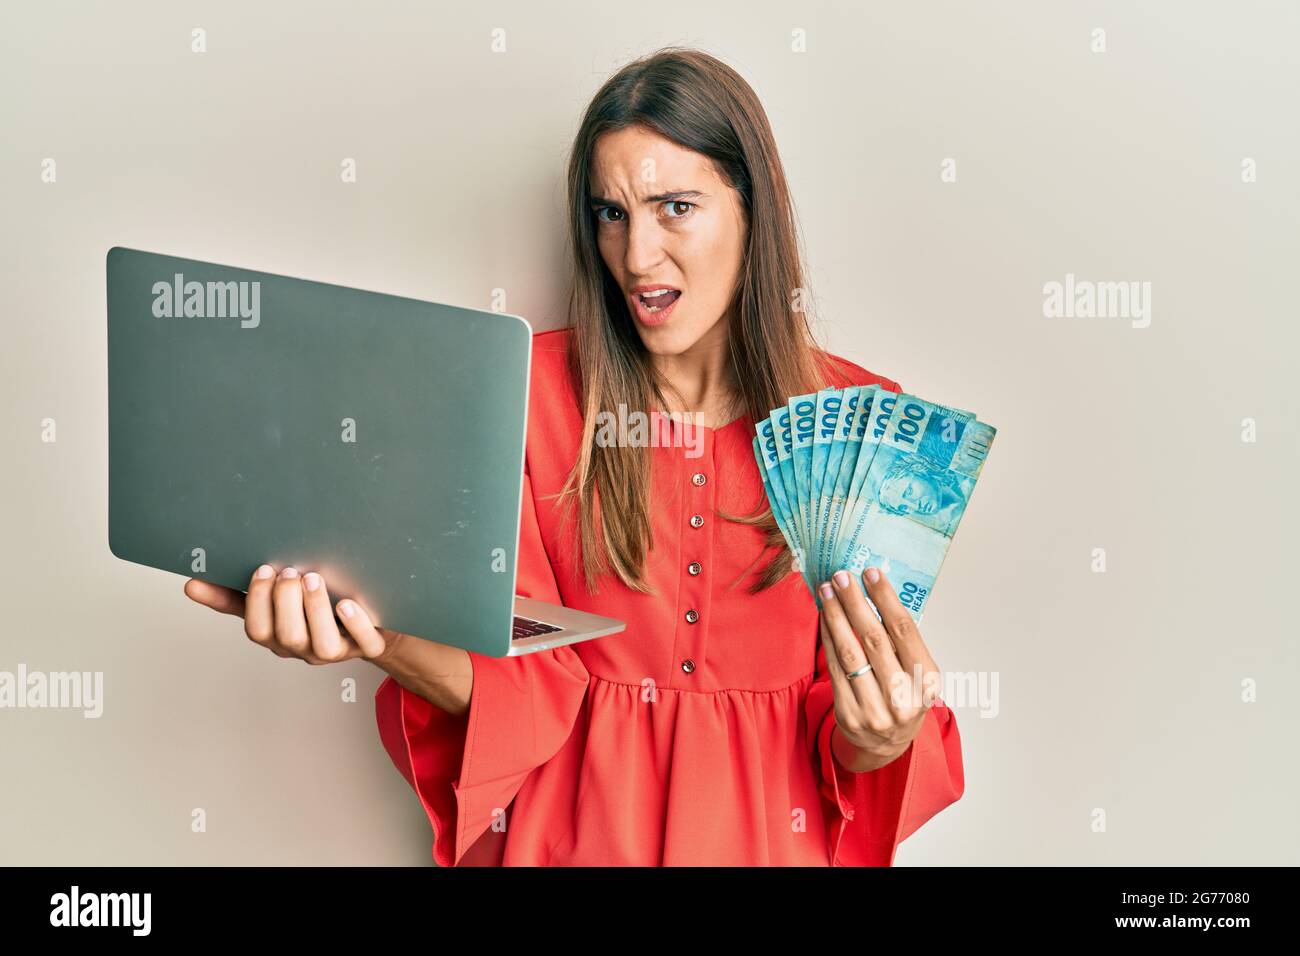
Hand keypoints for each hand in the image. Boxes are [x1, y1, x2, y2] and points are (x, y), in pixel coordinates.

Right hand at [184, 565, 405, 664]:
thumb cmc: (313, 608)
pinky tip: (348, 603)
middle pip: (287, 636)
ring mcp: (337, 650)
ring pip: (322, 644)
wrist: (370, 620)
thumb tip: (191, 584)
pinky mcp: (368, 645)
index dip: (258, 601)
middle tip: (291, 570)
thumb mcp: (274, 602)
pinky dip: (356, 623)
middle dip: (285, 602)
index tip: (264, 568)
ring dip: (315, 609)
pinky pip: (364, 643)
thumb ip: (235, 596)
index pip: (258, 630)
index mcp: (278, 636)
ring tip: (313, 577)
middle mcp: (304, 648)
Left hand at [817, 566, 941, 767]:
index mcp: (926, 681)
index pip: (904, 630)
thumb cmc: (903, 696)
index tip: (871, 573)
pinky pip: (835, 668)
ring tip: (827, 591)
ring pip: (851, 652)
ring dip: (836, 616)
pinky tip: (824, 618)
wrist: (887, 744)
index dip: (886, 598)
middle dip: (855, 602)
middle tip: (841, 576)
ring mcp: (875, 709)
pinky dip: (828, 639)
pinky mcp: (849, 715)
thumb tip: (874, 592)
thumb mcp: (916, 673)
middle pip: (874, 638)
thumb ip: (901, 641)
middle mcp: (903, 697)